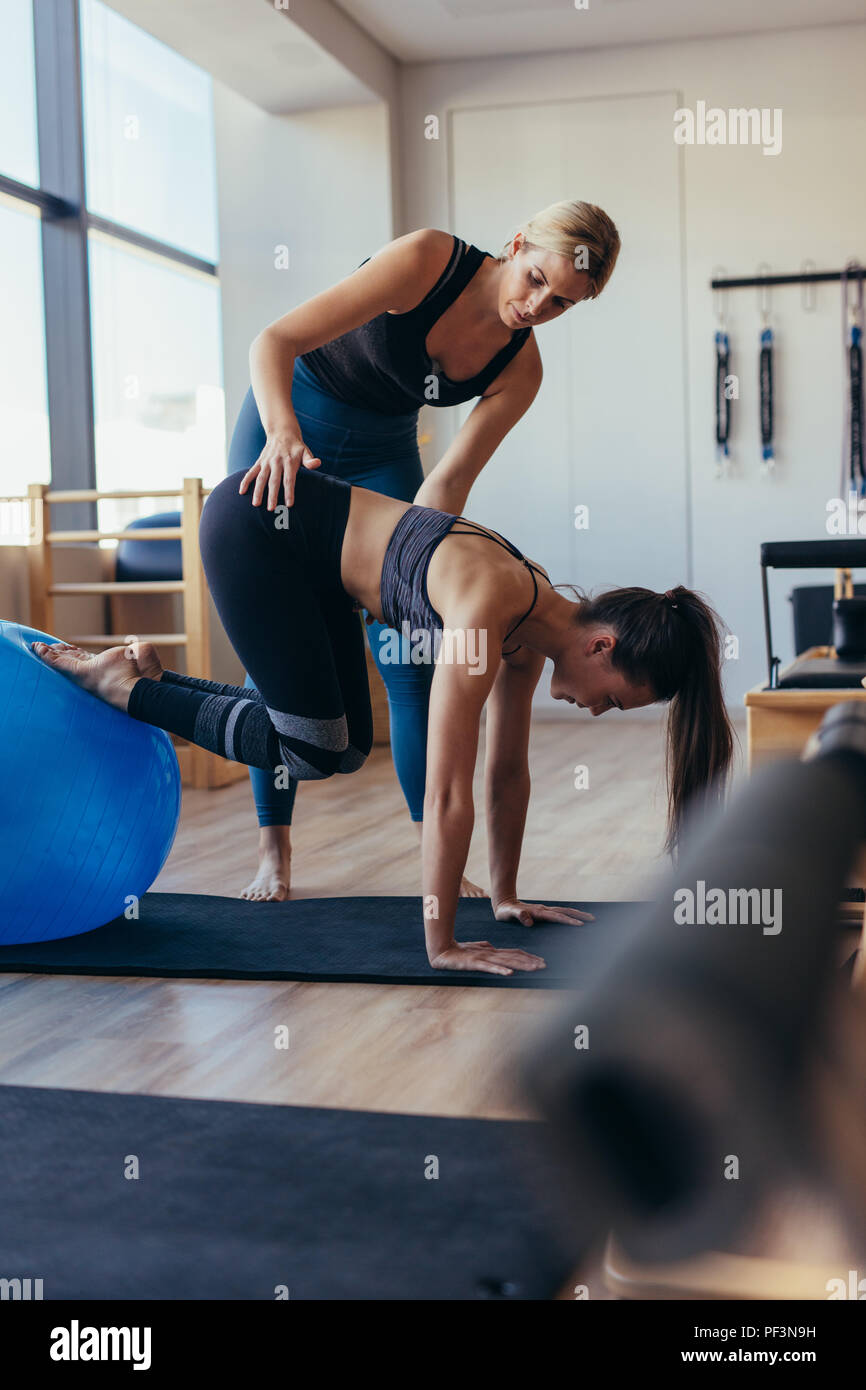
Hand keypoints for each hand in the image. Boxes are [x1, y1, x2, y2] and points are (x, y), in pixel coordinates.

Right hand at [239, 431, 320, 509]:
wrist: (282, 432)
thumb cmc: (296, 447)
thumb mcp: (305, 451)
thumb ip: (310, 460)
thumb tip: (317, 463)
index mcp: (289, 461)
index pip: (289, 479)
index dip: (289, 492)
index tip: (289, 504)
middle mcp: (276, 462)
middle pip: (274, 481)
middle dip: (272, 495)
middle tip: (272, 508)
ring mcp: (266, 462)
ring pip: (261, 478)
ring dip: (258, 491)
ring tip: (255, 504)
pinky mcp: (259, 462)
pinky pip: (251, 472)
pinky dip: (245, 481)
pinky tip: (241, 491)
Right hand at [429, 940, 545, 975]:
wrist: (441, 951)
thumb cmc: (458, 951)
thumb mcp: (475, 949)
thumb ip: (485, 947)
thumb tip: (493, 947)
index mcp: (493, 951)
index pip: (514, 953)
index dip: (528, 957)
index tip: (541, 961)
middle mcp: (491, 953)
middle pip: (514, 957)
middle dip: (530, 961)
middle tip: (545, 965)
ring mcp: (483, 958)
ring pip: (506, 962)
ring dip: (522, 966)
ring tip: (535, 969)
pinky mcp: (474, 963)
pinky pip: (489, 968)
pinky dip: (500, 971)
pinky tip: (509, 974)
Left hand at [493, 899, 594, 926]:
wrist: (503, 902)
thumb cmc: (504, 911)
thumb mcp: (507, 914)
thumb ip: (518, 915)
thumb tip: (529, 921)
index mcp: (538, 912)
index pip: (556, 917)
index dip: (568, 920)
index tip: (580, 924)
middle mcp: (543, 909)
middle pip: (565, 911)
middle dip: (579, 915)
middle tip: (593, 920)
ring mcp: (544, 910)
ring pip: (564, 911)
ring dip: (577, 914)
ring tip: (590, 918)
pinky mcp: (543, 913)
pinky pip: (560, 913)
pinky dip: (570, 915)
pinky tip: (575, 918)